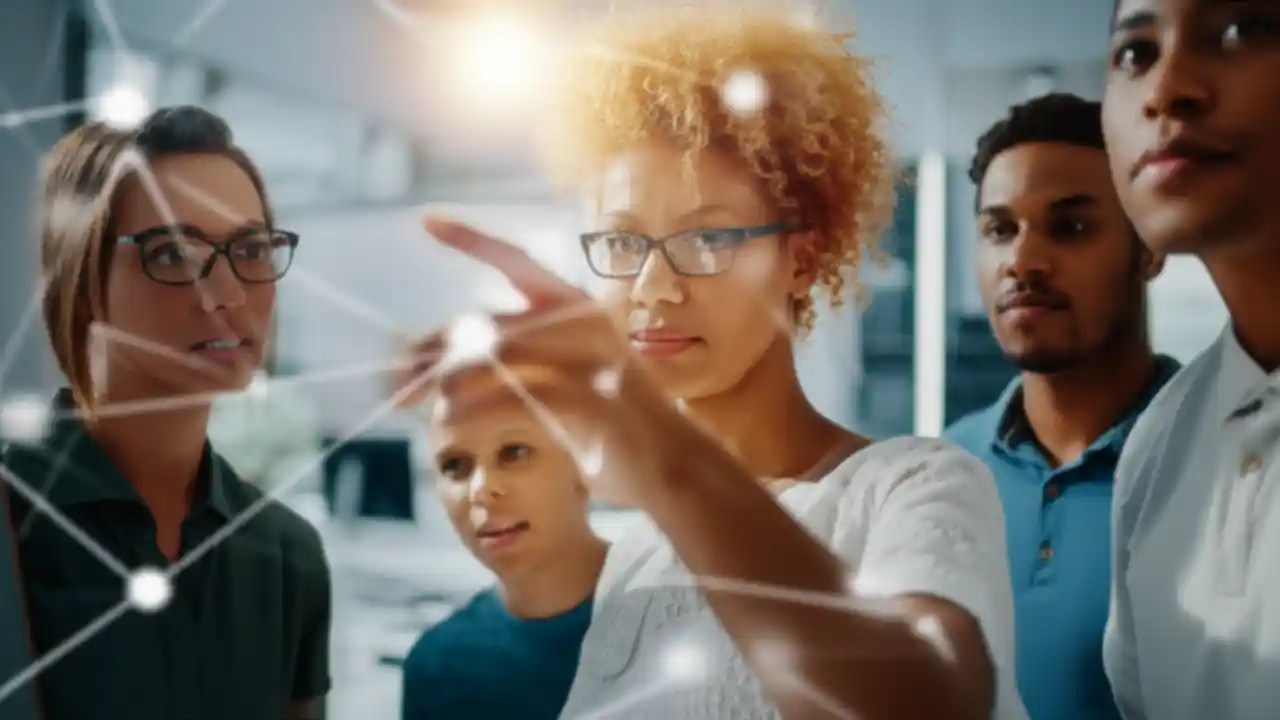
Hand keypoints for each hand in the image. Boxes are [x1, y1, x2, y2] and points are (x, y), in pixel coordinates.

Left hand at [393, 216, 696, 507]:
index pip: (516, 260)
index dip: (472, 240)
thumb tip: (447, 360)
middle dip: (430, 349)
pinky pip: (506, 399)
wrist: (670, 462)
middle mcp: (580, 323)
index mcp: (577, 305)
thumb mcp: (571, 372)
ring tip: (420, 406)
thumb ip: (524, 355)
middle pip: (484, 324)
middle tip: (395, 375)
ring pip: (488, 360)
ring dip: (443, 386)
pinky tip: (447, 424)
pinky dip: (470, 411)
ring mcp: (583, 360)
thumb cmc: (612, 421)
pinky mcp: (581, 402)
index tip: (428, 220)